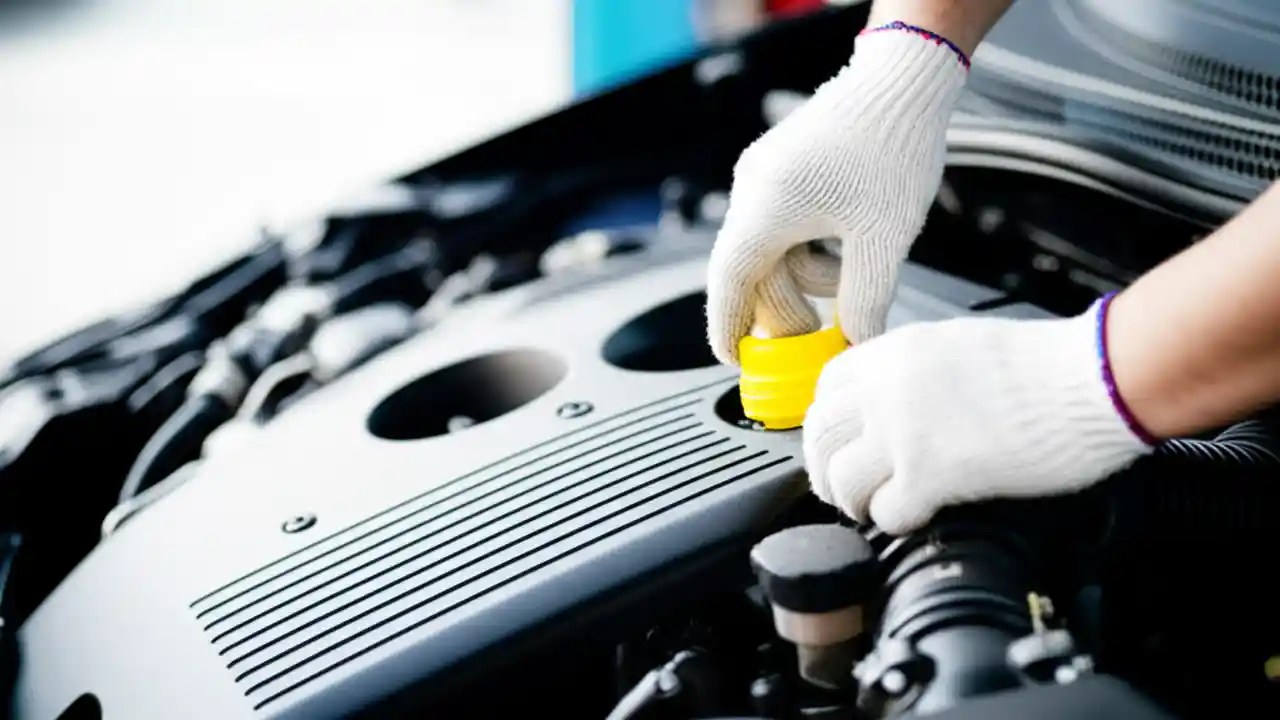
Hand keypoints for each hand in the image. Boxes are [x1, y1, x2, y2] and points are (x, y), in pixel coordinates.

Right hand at [705, 25, 969, 364]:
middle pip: (752, 272)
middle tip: (820, 334)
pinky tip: (842, 247)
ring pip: (769, 250)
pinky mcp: (778, 169)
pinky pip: (778, 225)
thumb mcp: (884, 238)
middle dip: (785, 309)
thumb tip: (857, 345)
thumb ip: (866, 300)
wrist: (901, 80)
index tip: (734, 360)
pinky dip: (804, 250)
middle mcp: (753, 189)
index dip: (728, 328)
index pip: (730, 283)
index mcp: (769, 207)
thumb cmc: (894, 146)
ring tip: (850, 276)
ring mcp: (763, 176)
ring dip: (804, 278)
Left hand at [802, 301, 1154, 534]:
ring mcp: (905, 430)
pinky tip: (917, 516)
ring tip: (878, 508)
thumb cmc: (1047, 368)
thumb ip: (913, 372)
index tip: (841, 446)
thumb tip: (887, 406)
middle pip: (821, 439)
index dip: (828, 426)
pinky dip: (895, 522)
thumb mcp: (958, 347)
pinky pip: (885, 513)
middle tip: (849, 490)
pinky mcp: (932, 473)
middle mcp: (888, 387)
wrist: (1095, 380)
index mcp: (896, 351)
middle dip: (828, 471)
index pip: (826, 391)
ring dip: (856, 502)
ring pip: (840, 480)